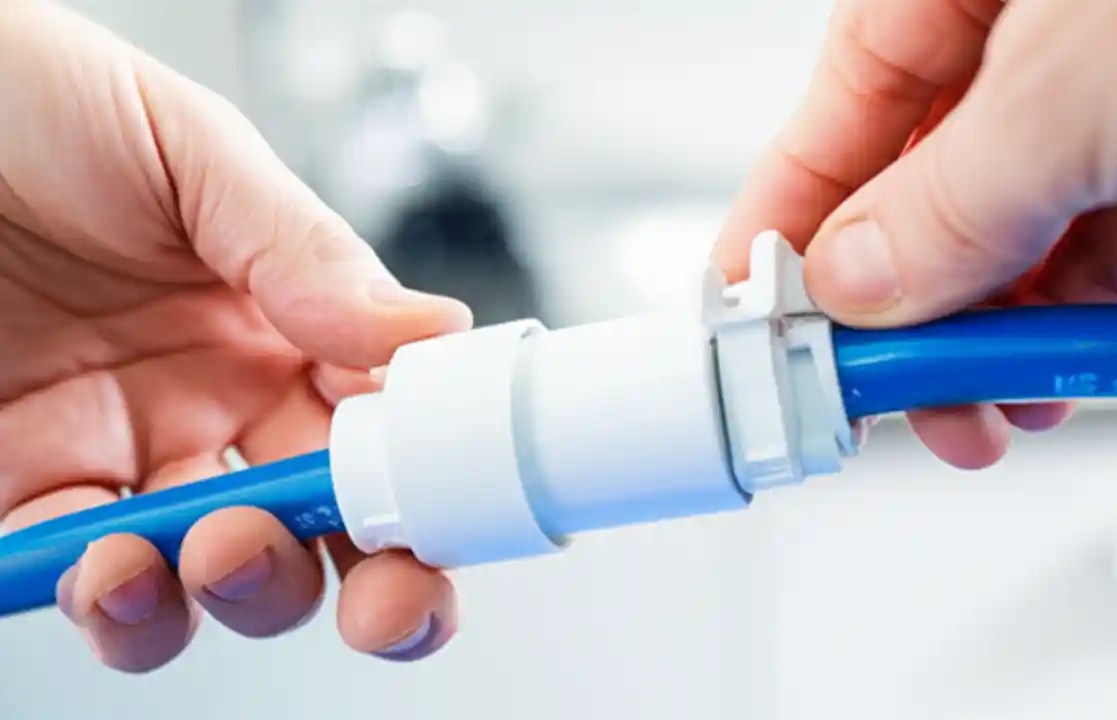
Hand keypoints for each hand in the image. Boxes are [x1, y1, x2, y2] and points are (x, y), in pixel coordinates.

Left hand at [0, 2, 466, 670]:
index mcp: (275, 323)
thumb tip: (432, 331)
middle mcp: (212, 404)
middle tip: (380, 592)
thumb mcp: (183, 147)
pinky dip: (119, 605)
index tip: (438, 506)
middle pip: (325, 522)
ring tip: (223, 550)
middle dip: (373, 579)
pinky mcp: (17, 500)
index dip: (424, 481)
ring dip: (246, 591)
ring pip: (219, 575)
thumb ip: (305, 248)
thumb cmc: (19, 101)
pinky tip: (116, 569)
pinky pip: (85, 582)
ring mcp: (117, 457)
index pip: (379, 424)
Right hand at [716, 0, 1116, 466]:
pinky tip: (1045, 381)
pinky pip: (1092, 260)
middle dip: (888, 298)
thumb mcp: (1092, 92)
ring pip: (1002, 237)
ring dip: (975, 336)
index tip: (746, 310)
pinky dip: (1061, 329)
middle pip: (917, 180)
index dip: (787, 210)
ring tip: (967, 410)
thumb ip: (946, 198)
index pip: (846, 97)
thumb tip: (851, 278)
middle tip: (862, 387)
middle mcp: (1050, 29)